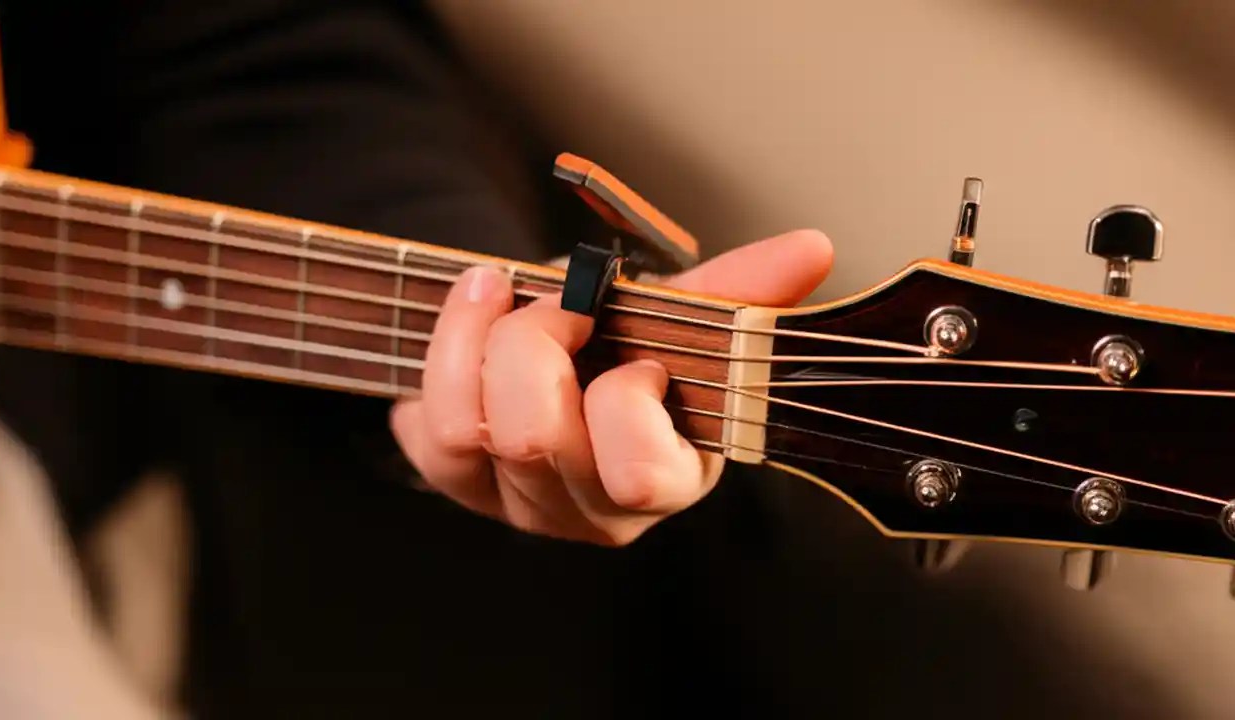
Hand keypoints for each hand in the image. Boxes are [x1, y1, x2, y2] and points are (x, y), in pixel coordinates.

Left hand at [390, 229, 833, 544]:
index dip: (623, 396)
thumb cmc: (629, 346)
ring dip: (472, 337)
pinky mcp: (462, 489)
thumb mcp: (683, 319)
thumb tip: (811, 250)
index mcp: (670, 476)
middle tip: (551, 303)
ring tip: (493, 291)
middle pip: (534, 438)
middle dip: (532, 341)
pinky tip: (466, 337)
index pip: (639, 473)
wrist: (564, 359)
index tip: (631, 350)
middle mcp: (594, 510)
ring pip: (465, 430)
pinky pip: (424, 432)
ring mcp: (522, 507)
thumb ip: (738, 290)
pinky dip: (438, 362)